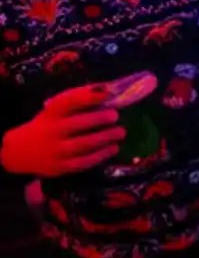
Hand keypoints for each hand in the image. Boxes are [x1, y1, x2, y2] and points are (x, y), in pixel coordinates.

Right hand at [0, 85, 124, 176]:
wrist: (19, 152)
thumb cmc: (48, 126)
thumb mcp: (56, 111)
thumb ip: (79, 101)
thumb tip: (108, 90)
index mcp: (51, 113)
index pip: (68, 102)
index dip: (88, 97)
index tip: (107, 93)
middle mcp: (52, 131)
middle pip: (78, 124)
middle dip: (100, 119)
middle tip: (115, 116)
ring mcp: (55, 151)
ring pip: (84, 144)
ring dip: (106, 138)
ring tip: (120, 132)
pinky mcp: (60, 167)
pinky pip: (84, 162)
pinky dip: (101, 155)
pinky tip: (113, 148)